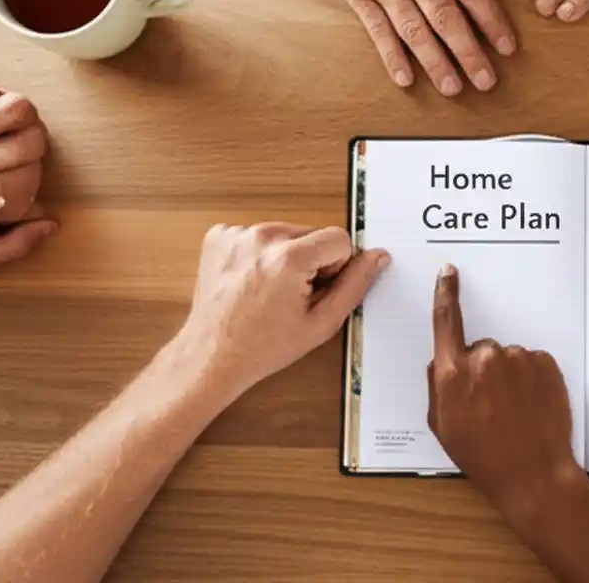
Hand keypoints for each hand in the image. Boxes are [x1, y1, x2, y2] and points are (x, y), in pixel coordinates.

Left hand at [178, 223, 389, 394]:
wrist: (211, 355)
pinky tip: (251, 280)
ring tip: (269, 289)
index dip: (336, 267)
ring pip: (286, 233)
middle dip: (311, 260)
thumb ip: (355, 285)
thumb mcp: (321, 323)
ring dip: (286, 256)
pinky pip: (257, 234)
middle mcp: (261, 238)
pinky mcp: (219, 236)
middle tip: (292, 294)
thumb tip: (377, 257)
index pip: (339, 238)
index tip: (315, 290)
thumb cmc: (263, 346)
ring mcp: (236, 234)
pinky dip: (259, 254)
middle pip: (312, 233)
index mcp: (289, 258)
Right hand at [427, 264, 581, 518]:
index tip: (449, 273)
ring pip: (509, 359)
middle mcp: (485, 358)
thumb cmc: (484, 456)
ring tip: (514, 411)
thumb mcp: (443, 426)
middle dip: (483, 371)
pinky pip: (532, 364)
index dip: (446, 293)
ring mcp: (518, 358)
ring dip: (510, 378)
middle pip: (480, 350)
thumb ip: (437, 387)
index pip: (446, 321)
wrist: (533, 474)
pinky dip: (532, 380)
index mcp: (452, 374)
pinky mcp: (545, 362)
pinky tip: (531, 406)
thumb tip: (442, 362)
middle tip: (491, 406)